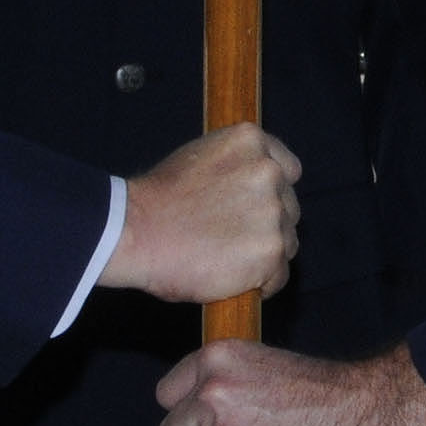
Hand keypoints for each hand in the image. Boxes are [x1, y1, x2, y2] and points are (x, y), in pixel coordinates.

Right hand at [100, 123, 302, 303]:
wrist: (136, 231)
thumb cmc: (159, 200)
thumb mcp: (200, 157)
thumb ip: (235, 167)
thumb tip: (252, 188)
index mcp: (252, 141)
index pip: (288, 170)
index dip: (273, 192)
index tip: (256, 209)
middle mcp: (269, 171)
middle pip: (289, 208)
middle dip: (267, 225)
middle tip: (233, 240)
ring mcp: (272, 210)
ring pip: (287, 242)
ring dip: (265, 255)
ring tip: (229, 262)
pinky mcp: (271, 250)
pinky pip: (280, 275)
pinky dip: (261, 284)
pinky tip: (235, 282)